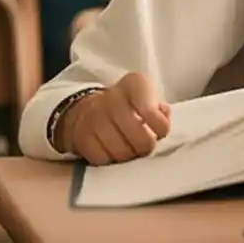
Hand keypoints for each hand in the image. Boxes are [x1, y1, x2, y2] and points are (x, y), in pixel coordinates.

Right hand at [57, 72, 171, 164]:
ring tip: (128, 147)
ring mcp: (94, 116)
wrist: (89, 109)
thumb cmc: (129, 107)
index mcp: (134, 84)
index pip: (151, 112)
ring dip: (128, 155)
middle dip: (145, 146)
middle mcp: (112, 97)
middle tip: (144, 145)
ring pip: (122, 152)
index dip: (160, 129)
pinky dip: (109, 160)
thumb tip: (163, 123)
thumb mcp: (149, 100)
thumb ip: (162, 112)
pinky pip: (103, 159)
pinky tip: (111, 150)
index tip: (159, 131)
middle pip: (140, 138)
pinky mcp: (81, 136)